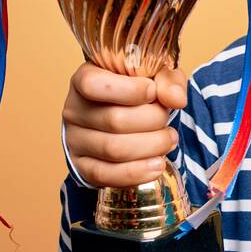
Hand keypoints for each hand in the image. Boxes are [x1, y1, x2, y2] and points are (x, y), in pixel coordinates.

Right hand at [61, 62, 188, 187]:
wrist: (128, 117)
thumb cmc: (140, 91)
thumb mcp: (156, 76)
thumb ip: (167, 81)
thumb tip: (176, 99)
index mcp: (85, 77)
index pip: (94, 84)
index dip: (130, 90)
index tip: (153, 91)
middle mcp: (74, 109)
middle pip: (114, 120)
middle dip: (152, 121)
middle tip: (167, 119)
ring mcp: (75, 140)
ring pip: (113, 150)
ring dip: (151, 147)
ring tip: (169, 140)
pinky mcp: (81, 166)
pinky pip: (105, 175)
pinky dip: (137, 172)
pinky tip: (157, 164)